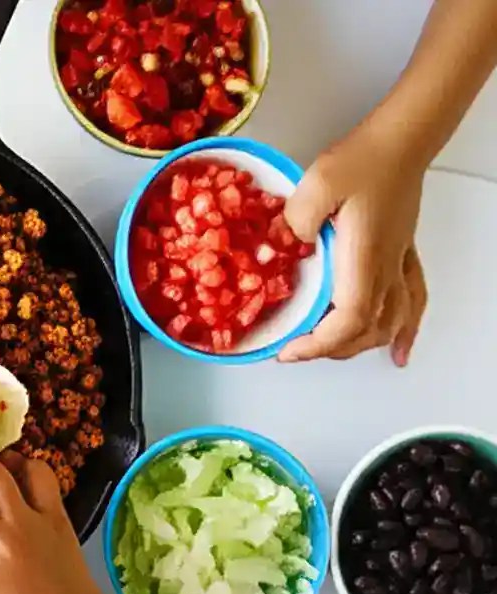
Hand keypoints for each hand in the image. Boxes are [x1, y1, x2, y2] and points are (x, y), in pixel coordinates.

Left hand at [280, 125, 428, 365]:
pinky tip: (401, 351)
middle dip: (330, 348)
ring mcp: (397, 264)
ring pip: (389, 323)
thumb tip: (280, 248)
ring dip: (359, 344)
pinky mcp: (402, 255)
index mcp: (364, 259)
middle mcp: (385, 268)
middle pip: (366, 330)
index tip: (288, 350)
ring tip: (330, 352)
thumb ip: (293, 221)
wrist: (399, 141)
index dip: (319, 344)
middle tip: (295, 348)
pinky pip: (412, 303)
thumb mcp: (317, 184)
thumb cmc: (362, 160)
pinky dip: (405, 332)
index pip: (348, 320)